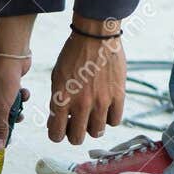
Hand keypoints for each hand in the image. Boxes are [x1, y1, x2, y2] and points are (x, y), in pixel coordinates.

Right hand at [0, 53, 30, 152]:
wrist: (13, 51)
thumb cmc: (4, 78)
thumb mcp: (1, 108)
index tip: (3, 143)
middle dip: (2, 125)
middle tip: (14, 128)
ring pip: (0, 112)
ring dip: (12, 114)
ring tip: (21, 112)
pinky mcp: (1, 85)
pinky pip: (8, 100)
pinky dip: (17, 100)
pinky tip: (24, 92)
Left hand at [47, 26, 125, 146]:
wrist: (96, 35)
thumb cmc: (73, 54)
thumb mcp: (57, 77)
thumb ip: (57, 101)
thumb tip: (58, 122)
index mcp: (62, 98)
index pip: (56, 135)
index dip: (56, 133)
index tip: (60, 126)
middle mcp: (81, 103)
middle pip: (77, 139)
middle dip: (74, 133)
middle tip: (76, 122)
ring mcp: (101, 101)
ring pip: (96, 133)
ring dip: (92, 127)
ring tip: (92, 115)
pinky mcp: (118, 95)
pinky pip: (114, 121)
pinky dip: (109, 118)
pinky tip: (106, 108)